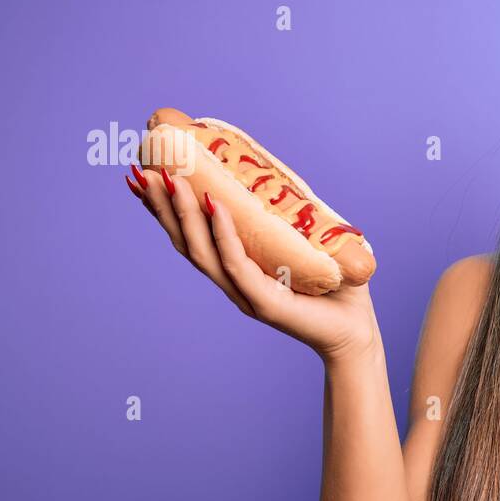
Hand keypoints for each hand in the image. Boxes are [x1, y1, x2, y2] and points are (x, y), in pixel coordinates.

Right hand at [126, 163, 378, 362]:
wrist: (356, 329)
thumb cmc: (333, 286)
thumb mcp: (305, 244)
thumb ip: (288, 217)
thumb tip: (279, 176)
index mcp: (237, 269)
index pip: (192, 237)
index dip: (166, 210)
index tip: (146, 175)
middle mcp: (234, 283)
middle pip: (186, 243)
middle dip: (162, 207)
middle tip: (142, 171)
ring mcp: (246, 294)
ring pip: (203, 253)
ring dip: (183, 215)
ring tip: (169, 180)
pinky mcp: (266, 304)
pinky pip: (237, 264)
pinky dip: (223, 235)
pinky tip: (213, 206)